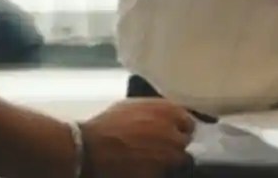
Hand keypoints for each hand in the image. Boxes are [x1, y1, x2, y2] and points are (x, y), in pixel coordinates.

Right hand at [80, 98, 194, 177]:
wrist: (89, 149)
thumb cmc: (106, 125)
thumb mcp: (132, 107)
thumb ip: (154, 111)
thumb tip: (165, 117)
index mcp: (169, 111)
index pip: (188, 123)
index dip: (178, 129)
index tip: (170, 134)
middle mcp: (174, 132)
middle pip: (184, 142)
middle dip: (173, 145)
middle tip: (157, 148)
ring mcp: (169, 155)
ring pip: (177, 161)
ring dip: (166, 160)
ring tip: (148, 160)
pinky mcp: (160, 173)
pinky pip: (165, 172)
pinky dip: (156, 171)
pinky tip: (142, 168)